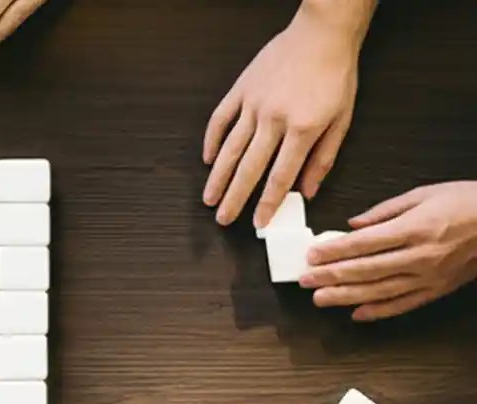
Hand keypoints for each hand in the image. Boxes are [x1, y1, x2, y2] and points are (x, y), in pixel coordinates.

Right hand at [203, 0, 372, 227]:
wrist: (322, 33)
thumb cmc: (335, 74)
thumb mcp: (342, 119)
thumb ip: (324, 157)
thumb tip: (309, 190)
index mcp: (302, 127)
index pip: (281, 176)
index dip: (268, 203)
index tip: (259, 222)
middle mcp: (274, 118)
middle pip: (249, 168)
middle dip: (235, 198)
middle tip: (223, 219)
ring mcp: (253, 104)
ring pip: (230, 148)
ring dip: (218, 178)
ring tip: (210, 199)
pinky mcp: (242, 90)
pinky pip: (220, 119)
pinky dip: (212, 141)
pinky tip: (209, 160)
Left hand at [300, 181, 476, 320]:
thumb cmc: (467, 203)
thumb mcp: (424, 194)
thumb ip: (384, 210)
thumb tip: (353, 224)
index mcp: (414, 228)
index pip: (363, 243)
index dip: (333, 251)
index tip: (311, 255)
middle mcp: (419, 255)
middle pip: (365, 270)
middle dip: (331, 276)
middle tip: (305, 280)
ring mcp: (428, 276)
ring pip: (379, 291)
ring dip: (346, 296)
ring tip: (320, 299)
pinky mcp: (437, 289)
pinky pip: (403, 304)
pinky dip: (378, 312)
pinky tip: (357, 314)